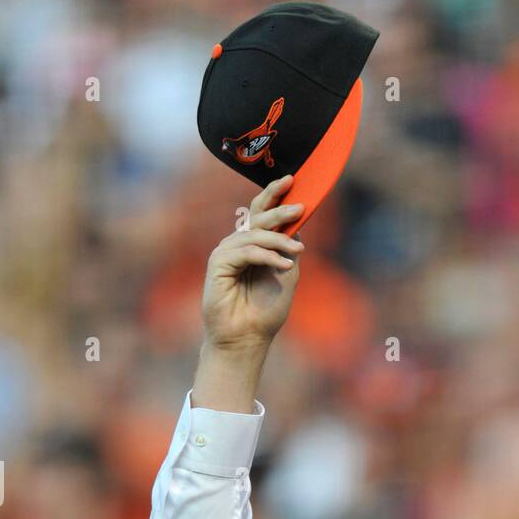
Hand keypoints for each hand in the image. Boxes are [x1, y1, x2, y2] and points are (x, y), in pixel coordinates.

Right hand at [201, 173, 304, 352]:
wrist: (248, 338)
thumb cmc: (265, 312)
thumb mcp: (287, 276)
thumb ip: (288, 251)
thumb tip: (295, 228)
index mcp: (253, 245)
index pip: (262, 213)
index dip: (274, 195)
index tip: (292, 180)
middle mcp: (238, 245)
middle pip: (258, 217)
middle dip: (279, 209)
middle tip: (300, 207)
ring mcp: (226, 252)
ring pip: (255, 234)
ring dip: (279, 241)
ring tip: (297, 253)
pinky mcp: (218, 263)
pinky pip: (247, 252)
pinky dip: (268, 257)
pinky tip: (284, 266)